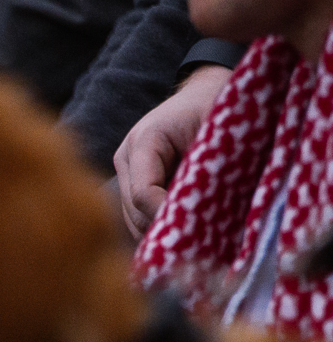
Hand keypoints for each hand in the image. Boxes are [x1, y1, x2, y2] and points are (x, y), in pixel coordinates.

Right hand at [117, 65, 231, 238]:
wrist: (205, 90)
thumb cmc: (218, 107)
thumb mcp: (217, 133)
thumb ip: (205, 169)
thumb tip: (198, 215)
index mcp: (145, 140)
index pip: (143, 193)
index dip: (165, 216)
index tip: (193, 232)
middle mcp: (126, 157)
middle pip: (133, 212)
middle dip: (161, 231)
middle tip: (193, 251)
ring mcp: (124, 171)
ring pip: (131, 218)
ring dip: (157, 234)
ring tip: (186, 248)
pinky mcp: (130, 182)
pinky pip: (137, 215)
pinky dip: (156, 228)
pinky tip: (178, 237)